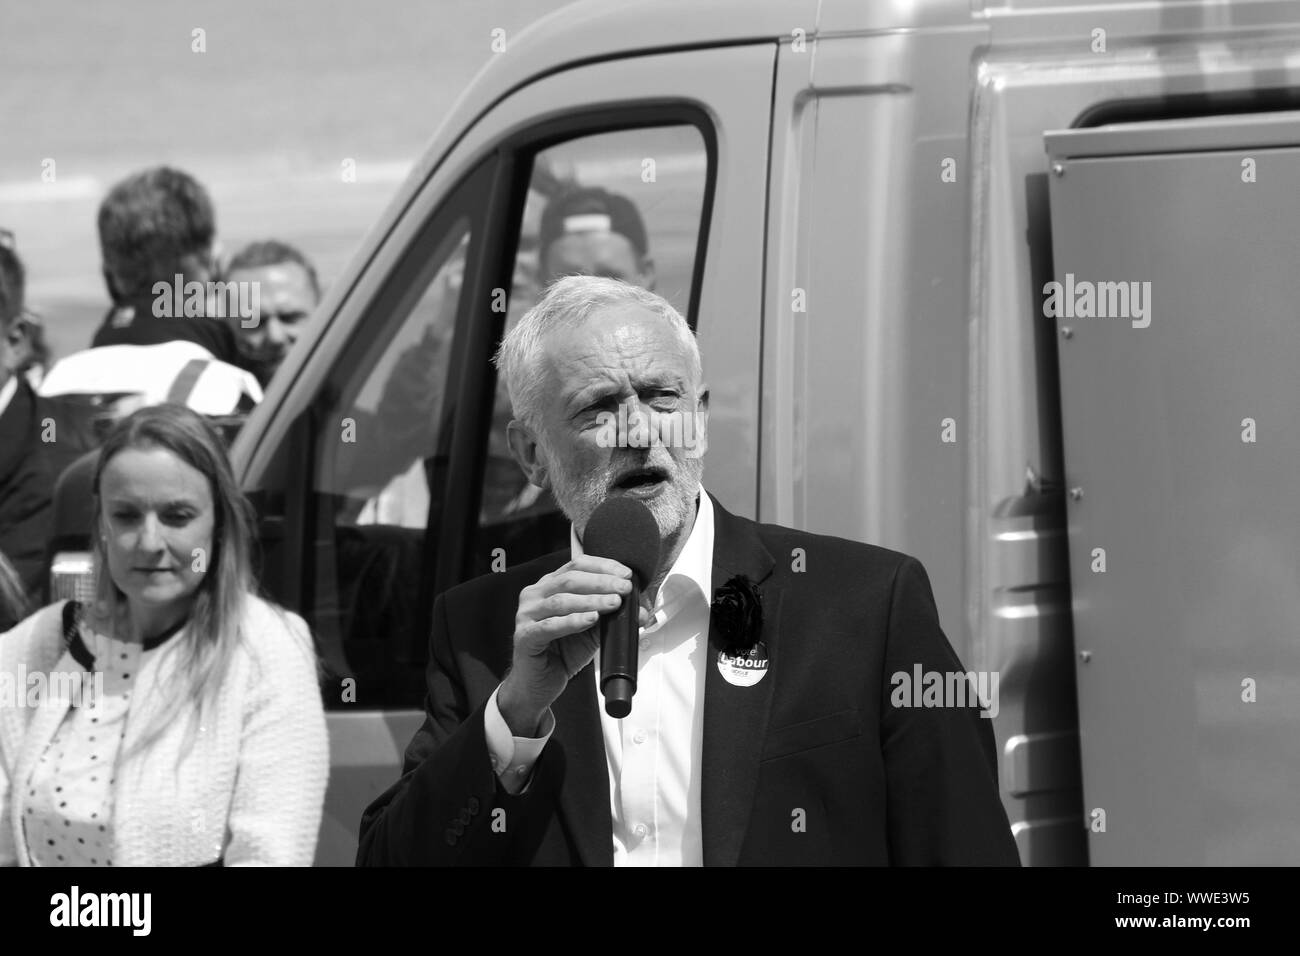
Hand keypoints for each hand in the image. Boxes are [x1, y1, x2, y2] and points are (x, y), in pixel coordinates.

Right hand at [498, 556, 652, 735]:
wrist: (539, 685)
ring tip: (614, 603)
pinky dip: (573, 621)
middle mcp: (534, 595)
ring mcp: (526, 615)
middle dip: (602, 583)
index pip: (577, 565)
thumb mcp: (593, 630)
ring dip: (591, 600)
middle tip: (624, 589)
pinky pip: (550, 626)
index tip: (626, 574)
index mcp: (549, 585)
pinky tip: (591, 619)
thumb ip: (611, 616)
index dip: (603, 567)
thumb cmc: (563, 653)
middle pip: (570, 579)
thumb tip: (641, 610)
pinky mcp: (524, 636)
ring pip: (561, 600)